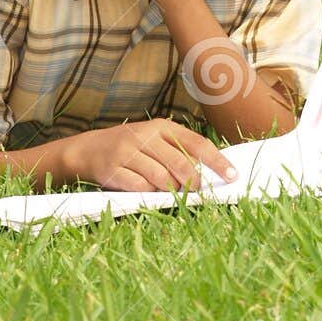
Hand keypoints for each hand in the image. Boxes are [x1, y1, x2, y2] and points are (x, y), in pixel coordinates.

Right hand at [68, 119, 237, 193]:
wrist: (88, 149)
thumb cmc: (131, 147)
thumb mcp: (155, 139)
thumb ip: (179, 149)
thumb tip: (211, 170)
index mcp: (161, 127)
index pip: (196, 143)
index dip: (216, 161)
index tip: (232, 176)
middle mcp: (144, 137)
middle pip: (181, 164)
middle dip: (193, 182)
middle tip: (196, 190)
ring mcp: (127, 153)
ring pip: (162, 178)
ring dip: (171, 189)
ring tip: (170, 190)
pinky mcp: (113, 171)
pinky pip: (141, 188)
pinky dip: (149, 193)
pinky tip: (149, 191)